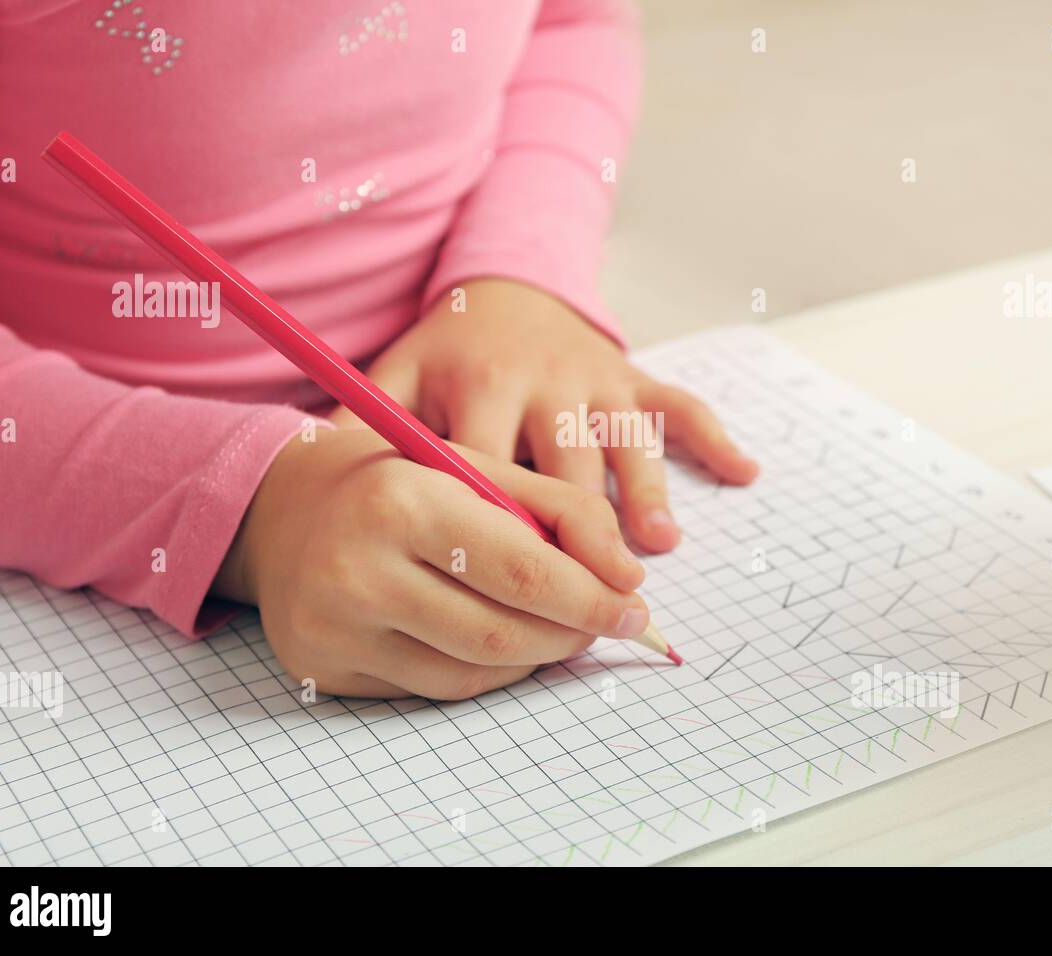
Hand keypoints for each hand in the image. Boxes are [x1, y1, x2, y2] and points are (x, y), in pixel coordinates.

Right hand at [212, 428, 652, 699]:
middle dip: (571, 634)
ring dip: (535, 657)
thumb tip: (629, 578)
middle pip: (500, 631)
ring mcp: (334, 628)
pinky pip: (433, 689)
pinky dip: (485, 671)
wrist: (283, 509)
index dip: (590, 598)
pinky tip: (499, 642)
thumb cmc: (400, 481)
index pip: (520, 568)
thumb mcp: (481, 467)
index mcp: (401, 500)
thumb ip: (565, 510)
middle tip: (606, 624)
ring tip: (558, 629)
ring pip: (472, 671)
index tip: (634, 608)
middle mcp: (357, 569)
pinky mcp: (324, 669)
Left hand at [328, 279, 758, 551]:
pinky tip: (743, 471)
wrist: (508, 286)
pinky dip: (712, 438)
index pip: (490, 464)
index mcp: (481, 383)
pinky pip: (680, 404)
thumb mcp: (399, 376)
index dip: (494, 525)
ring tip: (655, 547)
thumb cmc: (449, 352)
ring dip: (646, 492)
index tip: (498, 583)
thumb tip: (307, 476)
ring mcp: (597, 378)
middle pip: (565, 464)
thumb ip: (365, 425)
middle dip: (579, 529)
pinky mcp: (635, 376)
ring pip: (625, 441)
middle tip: (594, 593)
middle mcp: (545, 380)